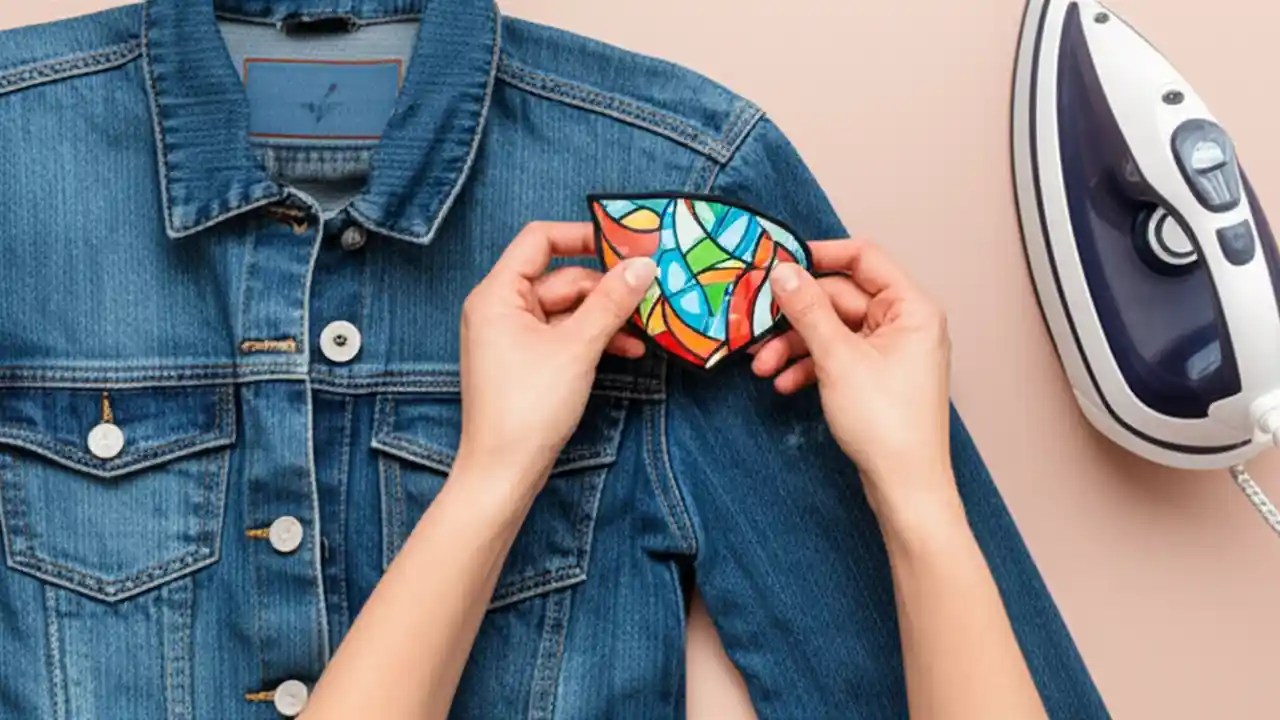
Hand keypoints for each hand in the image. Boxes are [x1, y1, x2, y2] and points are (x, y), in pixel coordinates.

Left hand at [457, 222, 656, 484]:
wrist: (503, 472)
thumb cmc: (528, 407)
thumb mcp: (578, 347)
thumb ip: (611, 302)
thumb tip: (644, 265)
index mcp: (497, 294)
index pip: (539, 240)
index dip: (582, 236)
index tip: (625, 245)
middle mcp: (499, 308)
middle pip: (560, 276)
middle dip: (604, 287)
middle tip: (648, 292)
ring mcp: (511, 336)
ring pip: (567, 309)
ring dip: (605, 316)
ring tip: (644, 328)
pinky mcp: (525, 361)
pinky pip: (563, 334)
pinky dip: (592, 337)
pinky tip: (627, 349)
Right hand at [752, 239, 953, 516]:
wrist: (905, 487)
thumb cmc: (888, 424)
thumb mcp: (837, 358)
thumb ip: (808, 309)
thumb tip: (783, 272)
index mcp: (911, 308)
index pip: (864, 258)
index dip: (820, 255)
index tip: (780, 262)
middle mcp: (905, 323)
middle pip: (839, 298)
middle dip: (795, 317)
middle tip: (756, 327)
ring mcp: (890, 351)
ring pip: (832, 330)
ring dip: (794, 345)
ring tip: (763, 366)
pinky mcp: (875, 376)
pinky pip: (837, 356)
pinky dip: (809, 366)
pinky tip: (784, 384)